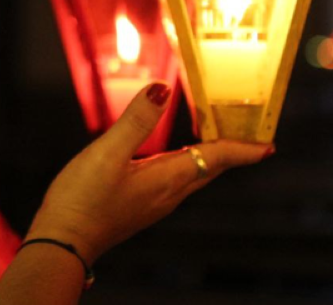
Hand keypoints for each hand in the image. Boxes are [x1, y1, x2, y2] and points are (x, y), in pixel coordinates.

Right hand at [25, 83, 271, 263]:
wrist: (63, 241)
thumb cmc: (83, 199)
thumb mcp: (106, 153)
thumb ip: (135, 121)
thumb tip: (161, 90)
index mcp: (167, 178)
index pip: (215, 158)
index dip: (243, 149)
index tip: (269, 145)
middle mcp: (168, 193)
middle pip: (209, 169)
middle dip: (231, 151)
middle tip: (250, 134)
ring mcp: (155, 203)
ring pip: (193, 176)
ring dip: (209, 156)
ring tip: (216, 136)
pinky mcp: (141, 206)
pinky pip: (175, 181)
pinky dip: (187, 164)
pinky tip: (174, 156)